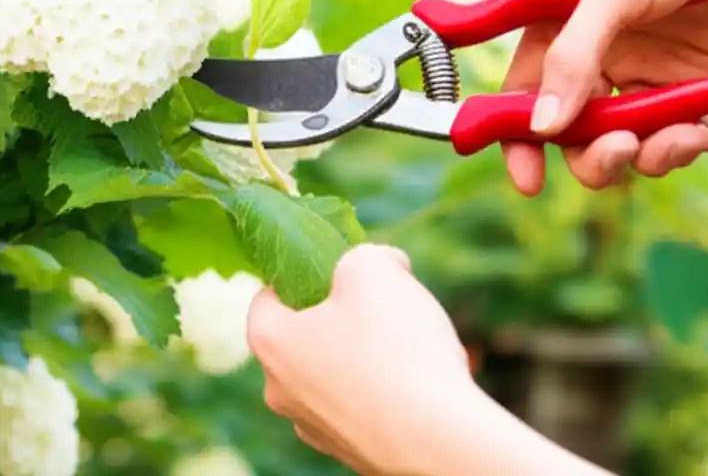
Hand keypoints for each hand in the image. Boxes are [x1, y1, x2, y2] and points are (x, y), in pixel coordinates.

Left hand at [247, 245, 614, 475]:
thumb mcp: (374, 269)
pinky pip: (360, 407)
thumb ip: (362, 255)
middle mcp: (279, 390)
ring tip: (407, 346)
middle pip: (302, 335)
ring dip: (362, 355)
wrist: (440, 439)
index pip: (267, 296)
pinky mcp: (350, 452)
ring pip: (332, 373)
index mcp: (270, 341)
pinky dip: (382, 392)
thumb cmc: (396, 348)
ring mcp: (314, 426)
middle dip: (339, 315)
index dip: (303, 274)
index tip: (339, 270)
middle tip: (380, 304)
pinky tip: (416, 383)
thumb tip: (380, 263)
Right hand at [502, 0, 707, 194]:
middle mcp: (596, 51)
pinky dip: (701, 136)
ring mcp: (646, 66)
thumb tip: (543, 126)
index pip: (524, 92)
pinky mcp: (695, 75)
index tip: (530, 180)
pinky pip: (689, 127)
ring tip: (684, 136)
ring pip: (635, 138)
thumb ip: (574, 56)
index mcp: (556, 22)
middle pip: (579, 129)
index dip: (519, 138)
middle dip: (597, 152)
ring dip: (656, 150)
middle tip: (622, 148)